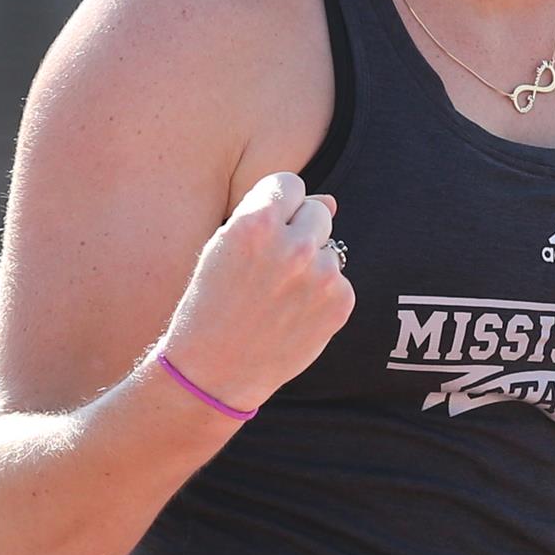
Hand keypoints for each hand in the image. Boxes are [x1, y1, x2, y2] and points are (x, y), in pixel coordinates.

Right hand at [156, 171, 354, 412]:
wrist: (214, 370)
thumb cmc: (213, 303)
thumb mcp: (226, 248)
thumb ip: (275, 217)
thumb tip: (332, 202)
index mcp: (256, 222)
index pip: (291, 183)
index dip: (278, 206)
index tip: (266, 230)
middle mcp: (294, 244)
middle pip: (317, 211)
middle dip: (299, 232)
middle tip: (272, 268)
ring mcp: (322, 275)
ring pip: (329, 248)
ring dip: (311, 265)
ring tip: (278, 296)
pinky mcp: (341, 302)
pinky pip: (339, 281)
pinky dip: (322, 295)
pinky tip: (293, 314)